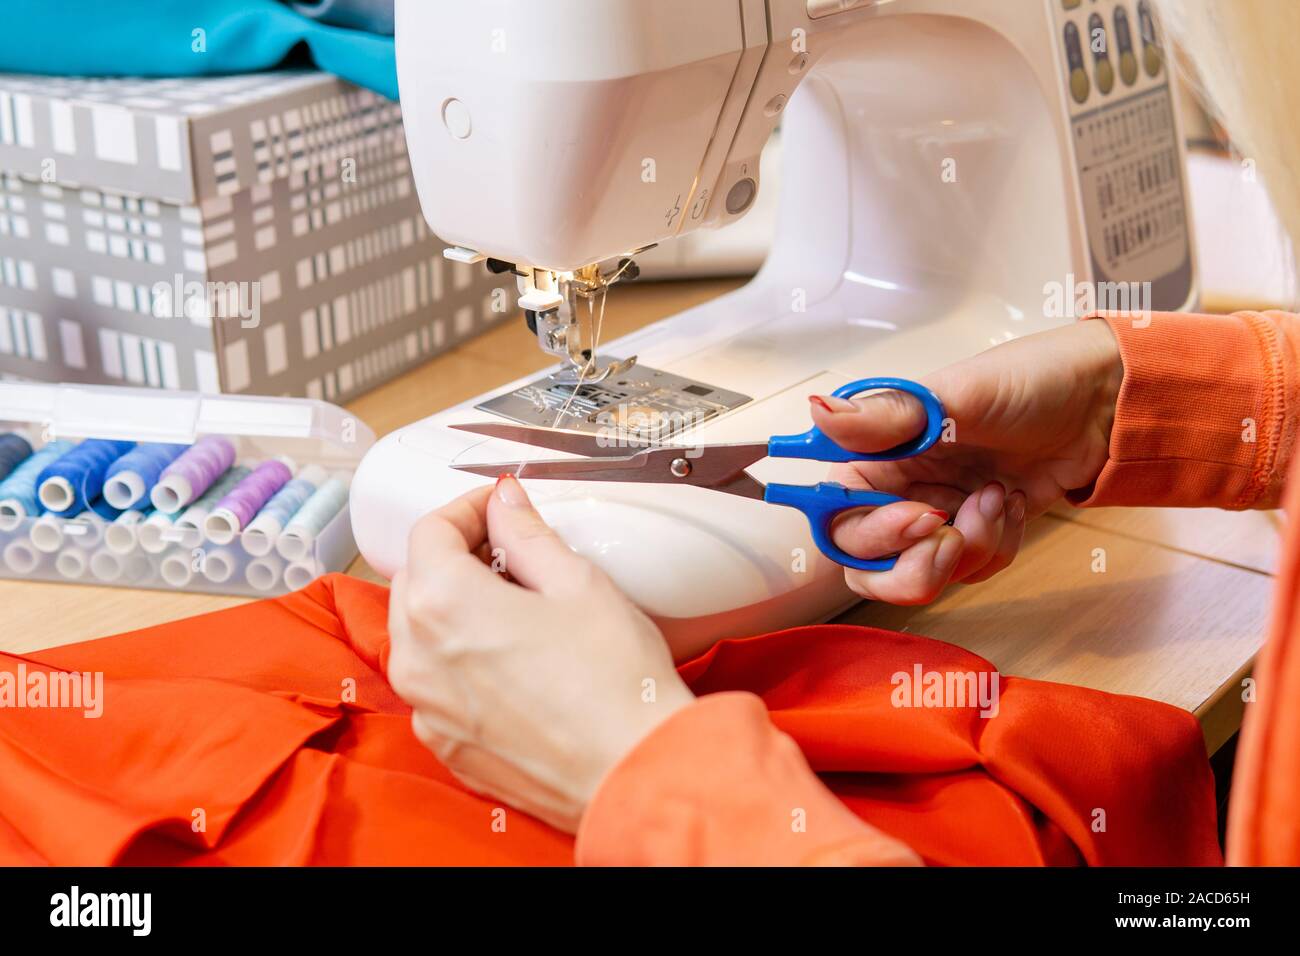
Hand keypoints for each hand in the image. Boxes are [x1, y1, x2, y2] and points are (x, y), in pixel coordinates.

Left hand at [387, 476, 694, 832]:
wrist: (633, 774)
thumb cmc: (615, 679)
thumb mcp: (577, 582)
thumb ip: (526, 533)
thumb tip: (504, 501)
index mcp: (442, 603)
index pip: (428, 531)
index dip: (466, 508)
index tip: (499, 507)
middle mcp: (416, 657)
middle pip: (414, 580)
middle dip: (455, 556)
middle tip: (510, 552)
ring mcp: (425, 708)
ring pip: (418, 634)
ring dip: (451, 608)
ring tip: (514, 608)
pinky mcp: (444, 746)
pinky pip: (434, 684)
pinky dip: (457, 660)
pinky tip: (511, 661)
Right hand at [810, 319, 1122, 603]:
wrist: (1101, 405)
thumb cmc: (1030, 382)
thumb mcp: (957, 395)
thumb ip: (885, 415)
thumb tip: (818, 410)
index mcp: (878, 455)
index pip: (838, 519)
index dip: (871, 534)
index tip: (922, 515)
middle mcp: (899, 489)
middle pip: (869, 567)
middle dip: (914, 566)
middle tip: (953, 536)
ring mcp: (938, 515)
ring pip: (924, 574)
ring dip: (969, 547)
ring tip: (997, 497)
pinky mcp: (976, 533)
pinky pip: (971, 570)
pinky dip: (996, 546)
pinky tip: (1012, 501)